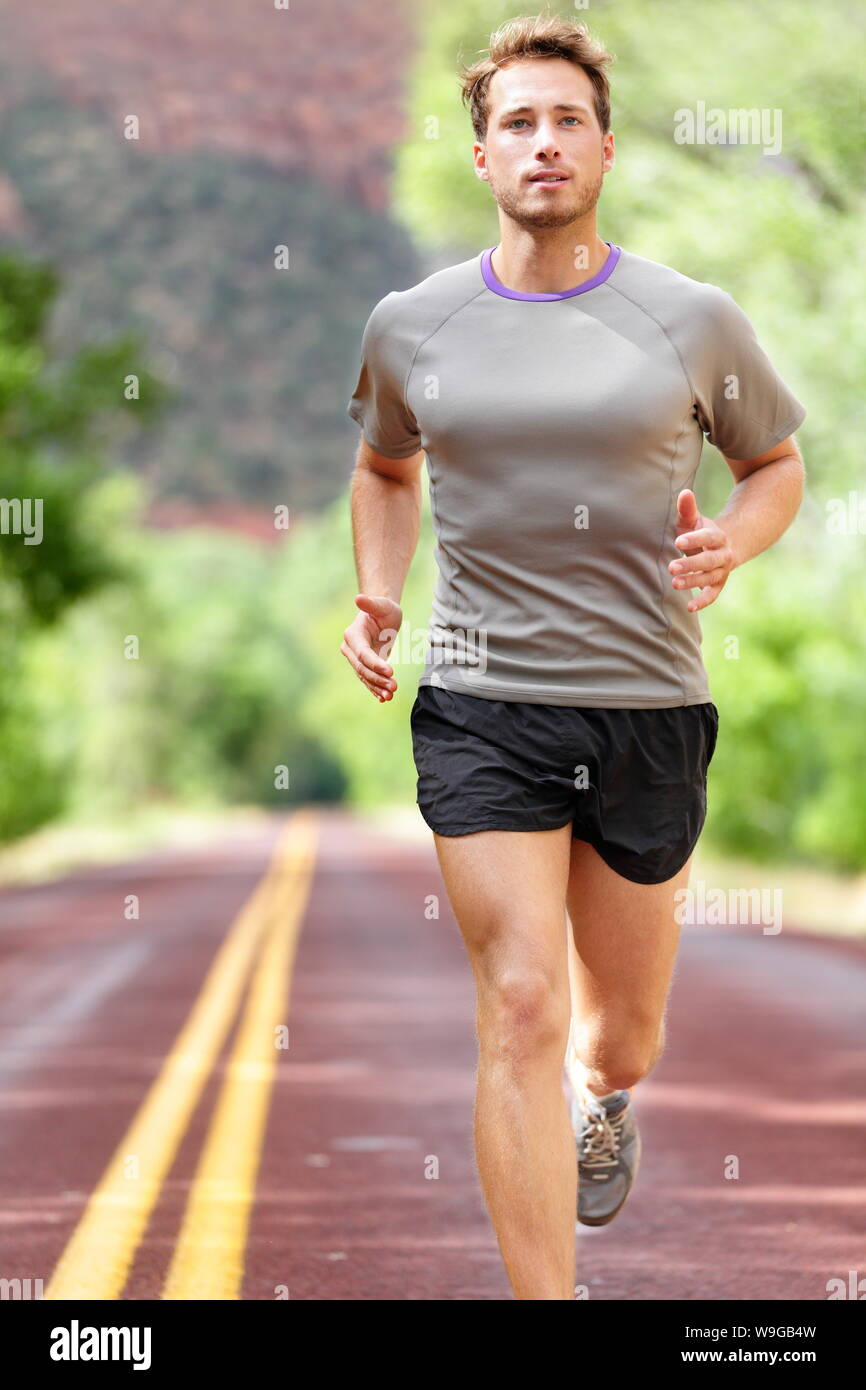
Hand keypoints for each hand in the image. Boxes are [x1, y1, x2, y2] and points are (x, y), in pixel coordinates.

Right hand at [340, 594, 400, 701]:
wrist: (383, 617)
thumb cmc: (384, 609)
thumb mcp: (383, 605)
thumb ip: (372, 604)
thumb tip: (359, 597)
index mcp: (353, 635)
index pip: (362, 653)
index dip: (375, 663)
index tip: (390, 671)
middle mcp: (350, 649)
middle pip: (362, 668)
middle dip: (377, 679)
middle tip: (394, 687)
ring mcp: (356, 659)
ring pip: (365, 676)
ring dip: (377, 687)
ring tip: (391, 695)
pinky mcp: (364, 666)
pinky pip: (368, 680)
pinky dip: (375, 689)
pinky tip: (384, 698)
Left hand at [668, 489, 734, 611]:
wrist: (725, 546)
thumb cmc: (701, 531)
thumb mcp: (694, 520)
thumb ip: (688, 509)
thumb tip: (685, 492)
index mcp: (718, 536)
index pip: (707, 537)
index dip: (694, 539)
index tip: (678, 541)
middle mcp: (723, 554)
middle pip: (709, 560)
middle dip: (691, 564)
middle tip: (672, 567)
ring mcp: (721, 570)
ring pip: (710, 577)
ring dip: (694, 581)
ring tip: (675, 584)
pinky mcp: (718, 584)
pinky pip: (712, 594)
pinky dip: (702, 601)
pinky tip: (689, 608)